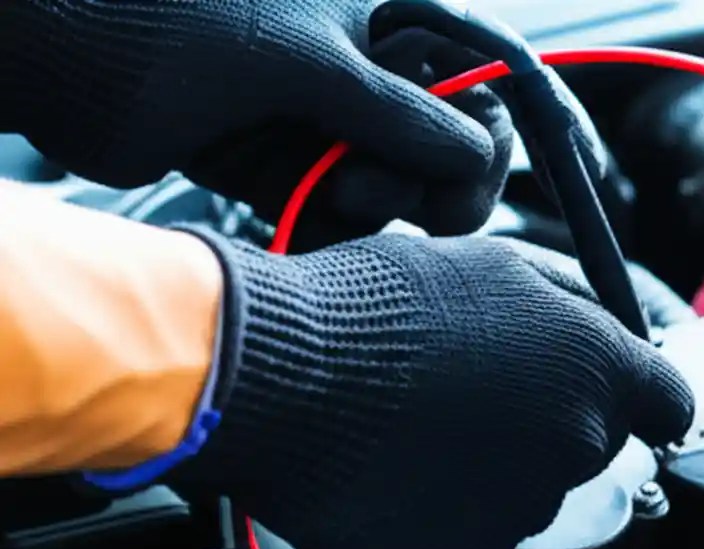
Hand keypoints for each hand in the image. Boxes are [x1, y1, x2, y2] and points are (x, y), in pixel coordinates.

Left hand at [0, 3, 510, 243]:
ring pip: (383, 182)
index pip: (470, 79)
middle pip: (433, 143)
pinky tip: (304, 216)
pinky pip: (328, 204)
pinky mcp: (275, 159)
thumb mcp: (314, 68)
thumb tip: (480, 154)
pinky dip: (324, 220)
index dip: (482, 135)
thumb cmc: (182, 29)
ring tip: (330, 190)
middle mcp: (355, 67)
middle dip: (418, 179)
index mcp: (378, 20)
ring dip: (367, 203)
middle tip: (388, 197)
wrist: (68, 59)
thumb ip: (406, 116)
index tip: (469, 183)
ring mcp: (315, 115)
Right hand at [168, 230, 694, 548]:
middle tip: (480, 390)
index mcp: (598, 370)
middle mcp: (577, 446)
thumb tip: (608, 322)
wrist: (282, 375)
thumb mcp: (496, 262)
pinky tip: (404, 465)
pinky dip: (451, 507)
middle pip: (593, 445)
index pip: (668, 403)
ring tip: (427, 423)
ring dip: (499, 465)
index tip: (618, 394)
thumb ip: (572, 301)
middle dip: (552, 420)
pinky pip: (478, 530)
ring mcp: (523, 509)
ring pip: (534, 490)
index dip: (642, 395)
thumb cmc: (381, 307)